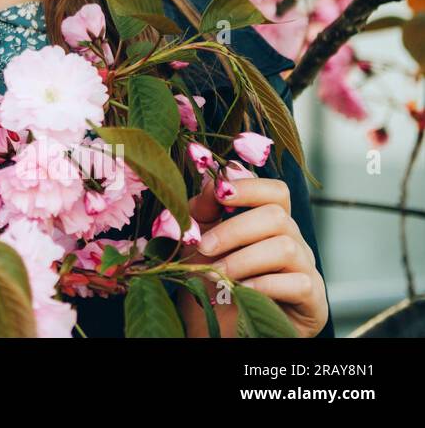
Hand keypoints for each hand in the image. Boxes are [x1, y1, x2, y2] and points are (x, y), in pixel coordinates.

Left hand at [175, 176, 328, 336]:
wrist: (221, 332)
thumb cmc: (212, 284)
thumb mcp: (200, 243)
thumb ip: (203, 212)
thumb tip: (210, 182)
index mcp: (270, 224)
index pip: (275, 192)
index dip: (249, 186)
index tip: (218, 193)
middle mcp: (293, 243)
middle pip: (277, 216)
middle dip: (234, 230)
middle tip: (203, 247)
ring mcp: (306, 271)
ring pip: (286, 247)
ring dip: (244, 259)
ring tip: (217, 274)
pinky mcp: (313, 301)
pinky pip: (298, 283)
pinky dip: (264, 284)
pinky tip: (241, 291)